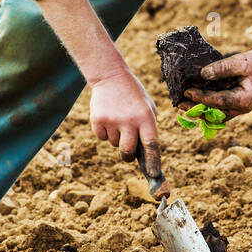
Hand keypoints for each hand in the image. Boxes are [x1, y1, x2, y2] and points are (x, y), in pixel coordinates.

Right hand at [89, 72, 165, 191]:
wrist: (110, 76)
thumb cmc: (133, 95)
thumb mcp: (147, 107)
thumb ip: (147, 128)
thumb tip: (145, 153)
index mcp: (145, 117)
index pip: (151, 144)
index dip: (153, 161)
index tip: (153, 175)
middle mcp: (129, 120)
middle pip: (128, 152)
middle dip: (128, 155)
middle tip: (128, 151)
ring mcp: (111, 121)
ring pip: (114, 144)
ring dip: (116, 137)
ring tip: (117, 119)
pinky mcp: (97, 120)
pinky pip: (102, 137)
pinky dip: (104, 132)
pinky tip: (107, 117)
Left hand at [184, 47, 251, 115]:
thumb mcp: (241, 61)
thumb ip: (222, 68)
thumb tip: (202, 75)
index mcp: (245, 100)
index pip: (218, 102)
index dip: (201, 98)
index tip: (186, 91)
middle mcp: (242, 108)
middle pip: (215, 114)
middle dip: (196, 110)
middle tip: (179, 103)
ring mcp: (239, 108)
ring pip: (216, 115)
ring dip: (200, 111)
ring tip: (182, 104)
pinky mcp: (236, 103)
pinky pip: (219, 110)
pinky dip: (206, 106)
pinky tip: (194, 100)